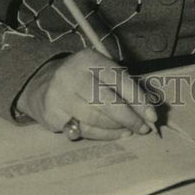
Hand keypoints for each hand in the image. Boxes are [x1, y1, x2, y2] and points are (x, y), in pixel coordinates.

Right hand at [15, 49, 157, 139]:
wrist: (43, 84)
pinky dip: (103, 135)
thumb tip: (149, 111)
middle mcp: (72, 74)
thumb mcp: (100, 71)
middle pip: (106, 101)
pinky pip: (83, 130)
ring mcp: (59, 95)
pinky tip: (114, 134)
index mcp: (89, 59)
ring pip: (95, 118)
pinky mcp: (53, 115)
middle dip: (129, 117)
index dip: (137, 99)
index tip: (152, 115)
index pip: (118, 78)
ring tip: (130, 131)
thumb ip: (123, 86)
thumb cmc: (83, 78)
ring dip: (117, 128)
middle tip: (143, 128)